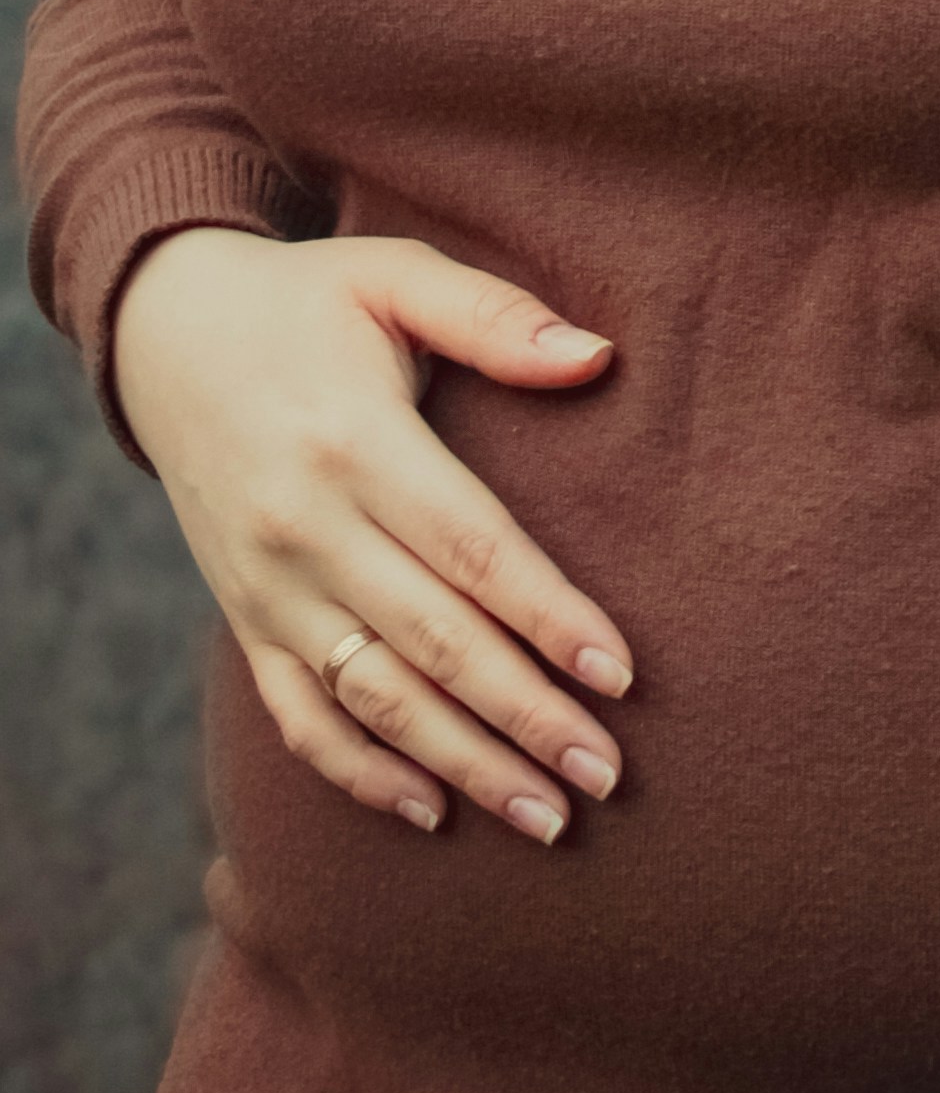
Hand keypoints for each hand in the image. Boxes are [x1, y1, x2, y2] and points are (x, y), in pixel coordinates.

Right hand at [111, 226, 633, 844]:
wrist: (166, 336)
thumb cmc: (309, 301)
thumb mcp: (395, 275)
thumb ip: (495, 316)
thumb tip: (597, 356)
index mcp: (355, 443)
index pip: (471, 549)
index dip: (547, 616)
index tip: (619, 674)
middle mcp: (305, 529)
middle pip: (435, 642)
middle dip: (525, 716)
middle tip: (606, 775)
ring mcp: (268, 587)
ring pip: (375, 698)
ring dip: (464, 764)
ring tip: (547, 817)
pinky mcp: (244, 620)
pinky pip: (300, 717)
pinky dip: (362, 773)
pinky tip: (432, 811)